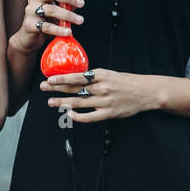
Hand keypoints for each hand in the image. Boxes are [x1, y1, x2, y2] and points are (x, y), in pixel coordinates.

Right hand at [10, 0, 84, 53]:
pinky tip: (67, 31)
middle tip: (81, 5)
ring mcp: (30, 10)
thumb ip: (65, 6)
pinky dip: (59, 29)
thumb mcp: (57, 12)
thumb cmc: (44, 23)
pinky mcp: (29, 24)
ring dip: (68, 16)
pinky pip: (46, 25)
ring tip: (78, 22)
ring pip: (51, 9)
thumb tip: (76, 5)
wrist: (28, 40)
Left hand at [41, 68, 155, 122]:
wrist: (145, 92)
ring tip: (51, 102)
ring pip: (79, 102)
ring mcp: (104, 101)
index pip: (77, 77)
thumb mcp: (109, 74)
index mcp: (101, 75)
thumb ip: (94, 77)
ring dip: (63, 102)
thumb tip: (76, 78)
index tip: (49, 79)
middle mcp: (101, 87)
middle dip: (57, 89)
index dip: (61, 78)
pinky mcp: (109, 113)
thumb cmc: (126, 82)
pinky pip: (89, 116)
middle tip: (43, 88)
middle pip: (74, 89)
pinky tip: (69, 114)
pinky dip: (78, 116)